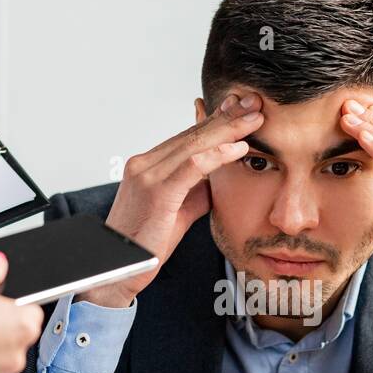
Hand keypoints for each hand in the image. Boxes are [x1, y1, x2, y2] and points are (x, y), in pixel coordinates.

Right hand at [80, 93, 263, 307]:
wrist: (118, 269)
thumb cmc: (146, 245)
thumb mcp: (178, 211)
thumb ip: (195, 190)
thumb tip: (216, 177)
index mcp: (148, 166)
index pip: (187, 137)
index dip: (216, 121)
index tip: (240, 110)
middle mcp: (145, 164)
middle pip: (193, 134)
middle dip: (227, 116)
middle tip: (254, 102)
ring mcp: (148, 175)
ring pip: (194, 143)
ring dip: (228, 129)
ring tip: (254, 119)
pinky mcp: (156, 192)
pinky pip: (193, 166)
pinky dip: (218, 154)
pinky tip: (239, 147)